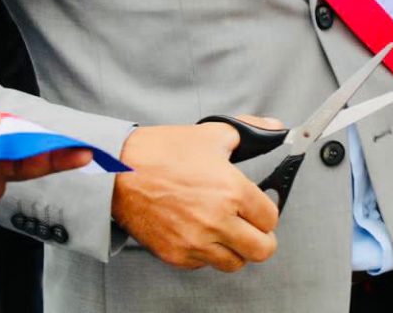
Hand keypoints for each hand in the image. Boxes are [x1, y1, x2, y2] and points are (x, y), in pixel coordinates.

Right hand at [111, 122, 280, 271]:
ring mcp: (195, 241)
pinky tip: (201, 233)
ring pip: (234, 263)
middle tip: (252, 226)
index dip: (267, 211)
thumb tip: (274, 128)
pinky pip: (204, 264)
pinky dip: (207, 253)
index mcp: (231, 191)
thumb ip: (250, 130)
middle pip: (261, 250)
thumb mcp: (212, 133)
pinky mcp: (175, 254)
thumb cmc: (161, 151)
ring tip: (227, 231)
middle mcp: (216, 221)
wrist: (118, 170)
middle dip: (261, 238)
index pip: (270, 218)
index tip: (259, 207)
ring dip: (236, 249)